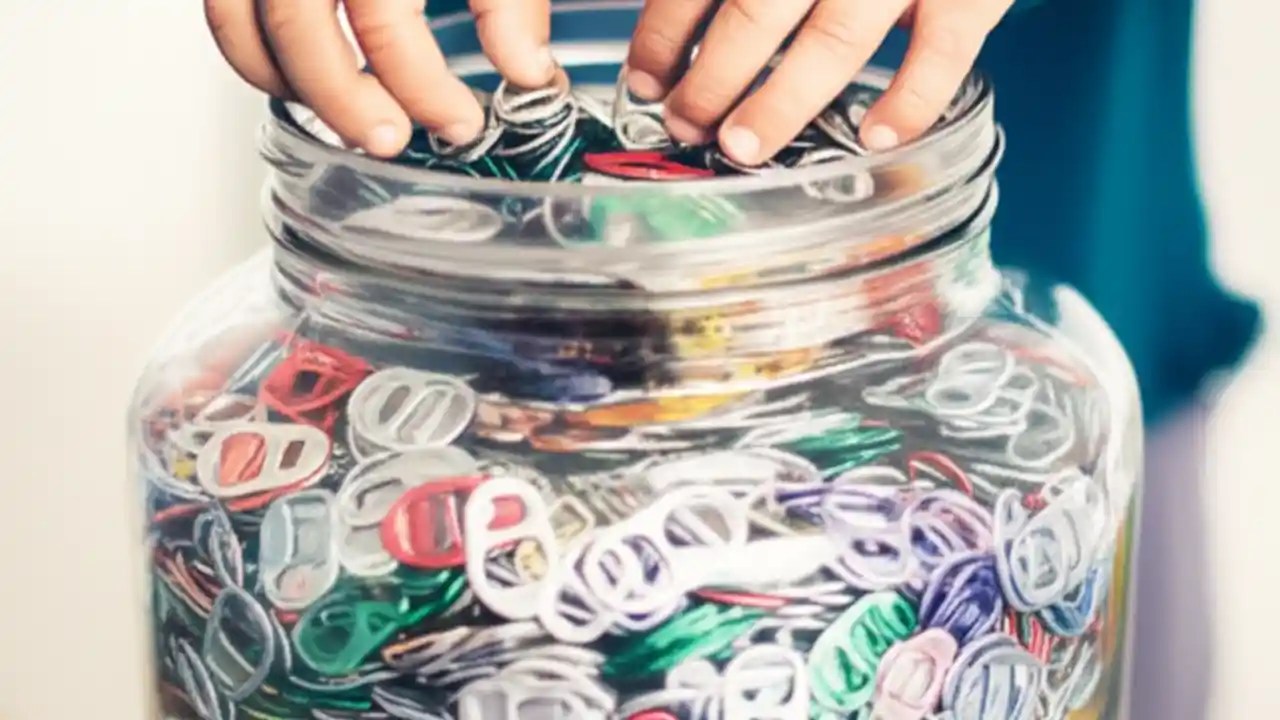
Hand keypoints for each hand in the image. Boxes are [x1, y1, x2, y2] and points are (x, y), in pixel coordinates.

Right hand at [204, 0, 556, 156]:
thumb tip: (525, 70)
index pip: (384, 18)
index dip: (425, 84)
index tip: (460, 121)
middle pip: (300, 23)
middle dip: (348, 98)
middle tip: (395, 138)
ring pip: (246, 17)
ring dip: (294, 83)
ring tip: (349, 122)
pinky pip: (225, 3)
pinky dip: (256, 51)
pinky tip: (302, 80)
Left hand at [625, 0, 1013, 164]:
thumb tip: (683, 8)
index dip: (665, 33)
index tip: (646, 80)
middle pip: (757, 10)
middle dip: (711, 79)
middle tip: (685, 124)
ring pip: (834, 40)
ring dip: (781, 102)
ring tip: (742, 147)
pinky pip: (942, 50)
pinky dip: (909, 100)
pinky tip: (873, 138)